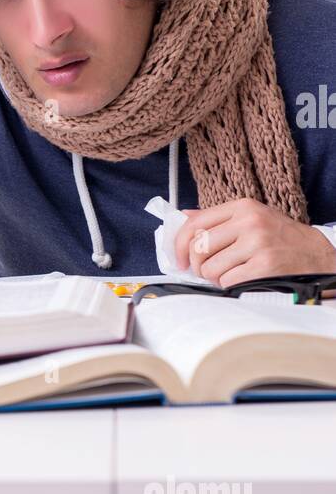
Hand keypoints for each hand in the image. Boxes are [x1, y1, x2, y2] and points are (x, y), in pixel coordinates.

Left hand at [174, 197, 335, 286]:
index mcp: (242, 207)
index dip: (178, 245)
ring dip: (215, 278)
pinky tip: (241, 281)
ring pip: (210, 268)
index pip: (194, 224)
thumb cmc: (279, 239)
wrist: (316, 256)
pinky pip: (226, 282)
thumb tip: (183, 217)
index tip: (178, 260)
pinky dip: (229, 286)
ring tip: (229, 275)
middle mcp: (249, 222)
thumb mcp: (251, 218)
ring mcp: (257, 243)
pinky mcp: (263, 266)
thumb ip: (218, 219)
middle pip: (198, 248)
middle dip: (197, 266)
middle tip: (206, 272)